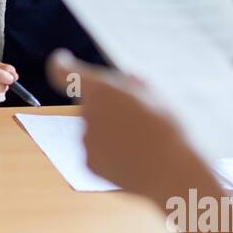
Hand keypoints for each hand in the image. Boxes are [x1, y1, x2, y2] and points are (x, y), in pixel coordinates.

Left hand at [47, 50, 201, 201]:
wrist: (171, 172)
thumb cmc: (167, 130)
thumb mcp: (154, 95)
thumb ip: (132, 85)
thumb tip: (127, 82)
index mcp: (101, 90)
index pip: (65, 72)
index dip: (61, 64)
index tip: (62, 60)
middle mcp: (87, 113)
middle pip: (92, 105)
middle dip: (108, 108)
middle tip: (138, 120)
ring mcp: (85, 140)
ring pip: (96, 130)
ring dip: (112, 133)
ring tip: (141, 143)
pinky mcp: (88, 163)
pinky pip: (97, 152)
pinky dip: (111, 154)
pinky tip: (133, 159)